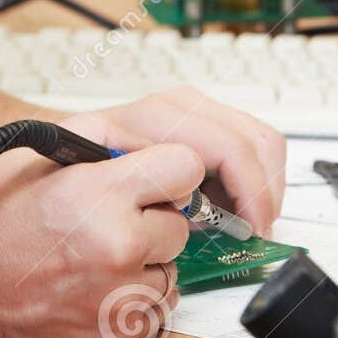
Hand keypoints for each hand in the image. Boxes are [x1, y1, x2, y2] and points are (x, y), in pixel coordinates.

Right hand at [0, 111, 201, 337]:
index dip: (169, 172)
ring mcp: (122, 294)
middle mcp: (119, 244)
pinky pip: (158, 308)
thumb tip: (147, 147)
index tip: (155, 181)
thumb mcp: (35, 156)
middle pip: (180, 224)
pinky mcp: (122, 334)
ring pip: (171, 268)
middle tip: (110, 222)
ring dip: (144, 263)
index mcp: (100, 194)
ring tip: (96, 257)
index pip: (185, 169)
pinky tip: (96, 287)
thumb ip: (101, 137)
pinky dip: (134, 299)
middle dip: (151, 220)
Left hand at [94, 88, 285, 236]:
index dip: (252, 195)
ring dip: (264, 186)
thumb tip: (201, 228)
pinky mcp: (207, 117)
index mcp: (163, 117)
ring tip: (247, 221)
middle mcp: (186, 105)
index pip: (233, 150)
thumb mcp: (112, 187)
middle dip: (265, 193)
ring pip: (264, 141)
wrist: (71, 141)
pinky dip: (254, 177)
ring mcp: (199, 107)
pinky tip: (236, 204)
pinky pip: (252, 142)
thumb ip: (157, 202)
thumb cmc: (84, 166)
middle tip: (256, 232)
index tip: (252, 231)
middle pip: (258, 143)